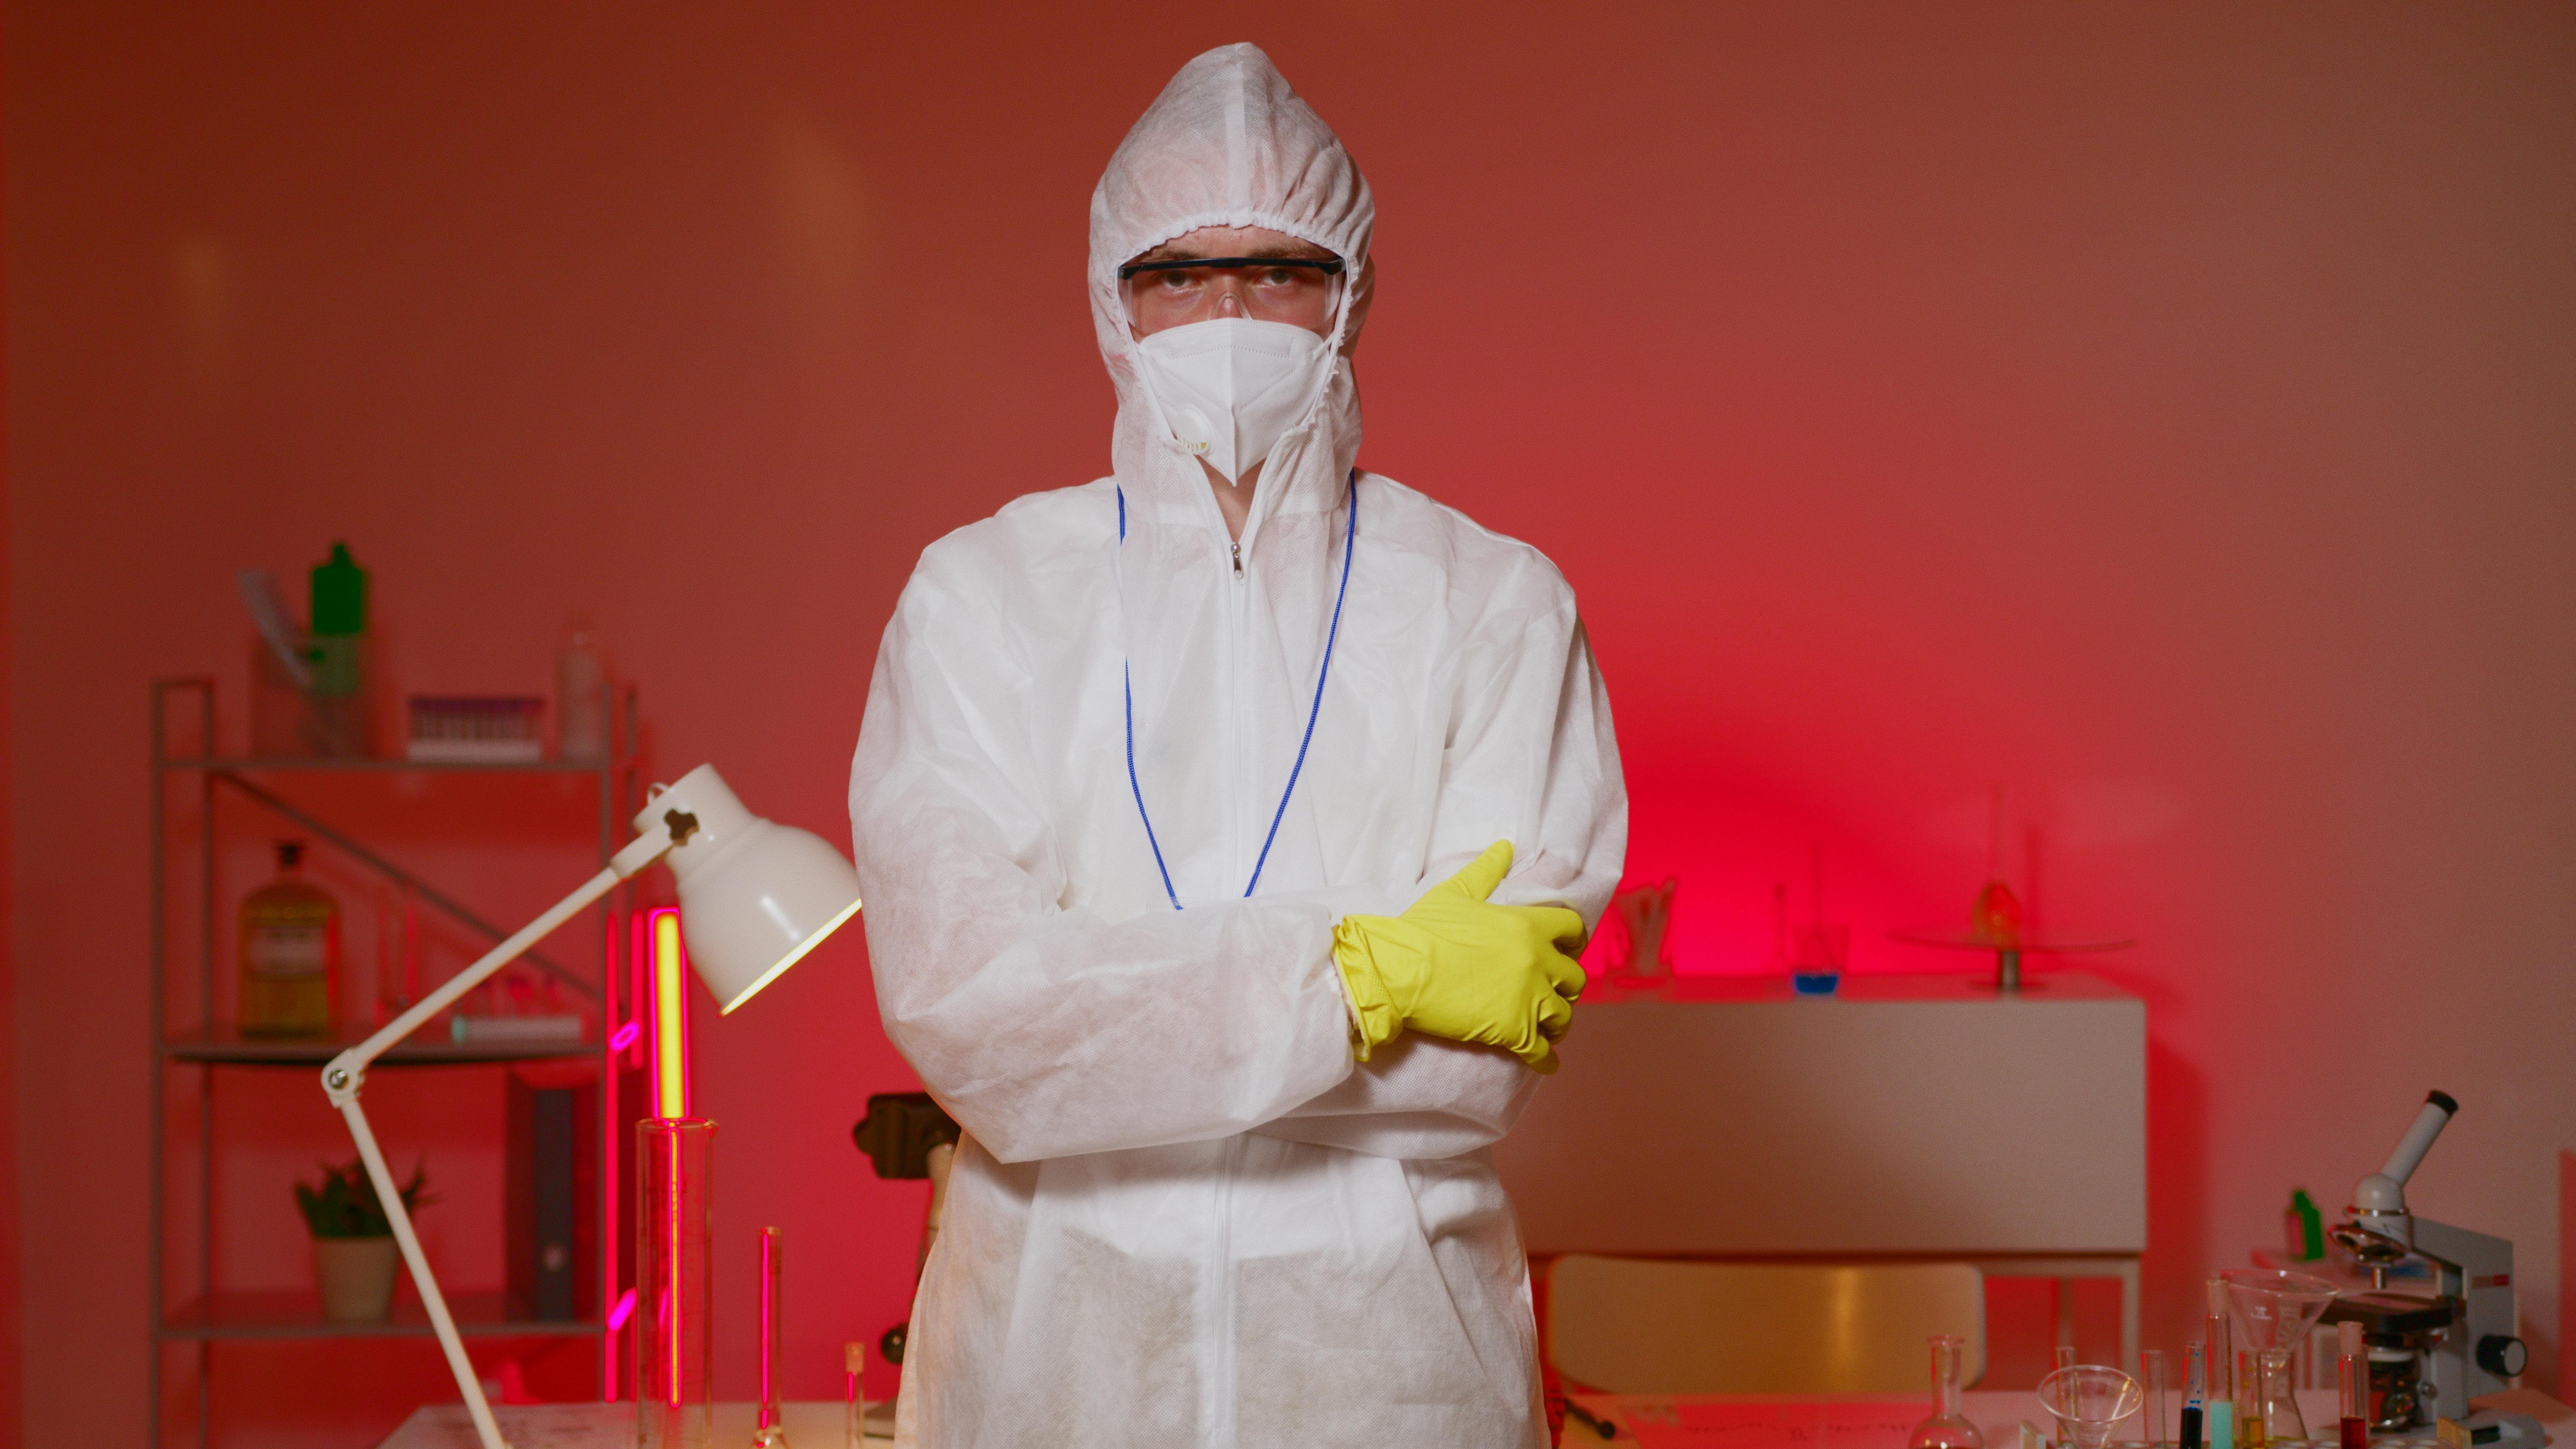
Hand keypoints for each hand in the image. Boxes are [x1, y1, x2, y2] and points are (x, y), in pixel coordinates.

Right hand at [1331, 841, 1587, 1072]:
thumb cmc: (1421, 932)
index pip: (1573, 929)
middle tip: (1551, 991)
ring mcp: (1528, 999)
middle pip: (1574, 978)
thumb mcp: (1454, 894)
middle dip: (1564, 986)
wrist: (1397, 973)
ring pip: (1563, 1016)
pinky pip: (1543, 1052)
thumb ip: (1485, 871)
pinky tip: (1543, 1062)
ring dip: (1557, 1022)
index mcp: (1526, 926)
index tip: (1568, 949)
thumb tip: (1505, 847)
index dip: (1573, 940)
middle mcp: (1536, 961)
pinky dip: (1545, 1059)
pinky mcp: (1514, 1032)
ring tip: (1546, 1027)